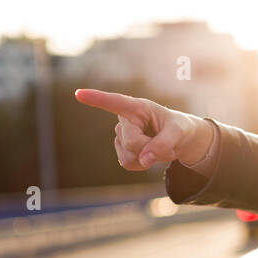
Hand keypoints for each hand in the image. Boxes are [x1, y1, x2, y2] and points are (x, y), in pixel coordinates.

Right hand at [74, 89, 214, 169]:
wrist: (178, 139)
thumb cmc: (178, 128)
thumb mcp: (178, 134)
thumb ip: (163, 145)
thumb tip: (144, 161)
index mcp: (137, 107)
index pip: (115, 102)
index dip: (97, 99)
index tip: (78, 94)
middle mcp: (124, 119)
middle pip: (131, 142)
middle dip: (151, 148)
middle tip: (167, 144)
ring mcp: (121, 135)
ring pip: (129, 155)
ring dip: (148, 157)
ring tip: (158, 147)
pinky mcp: (121, 150)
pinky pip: (129, 164)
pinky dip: (143, 164)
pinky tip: (150, 154)